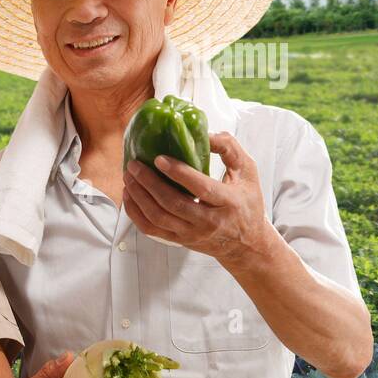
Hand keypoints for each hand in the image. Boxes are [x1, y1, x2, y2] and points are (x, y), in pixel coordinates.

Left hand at [123, 133, 277, 269]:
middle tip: (134, 165)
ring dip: (139, 196)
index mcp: (229, 202)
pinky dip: (136, 213)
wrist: (245, 243)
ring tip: (129, 177)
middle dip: (149, 183)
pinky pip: (151, 230)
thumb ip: (230, 149)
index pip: (201, 188)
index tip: (159, 159)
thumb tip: (206, 134)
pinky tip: (130, 196)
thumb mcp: (248, 173)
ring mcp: (192, 234)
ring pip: (158, 217)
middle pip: (173, 204)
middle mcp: (210, 222)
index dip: (179, 173)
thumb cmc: (246, 203)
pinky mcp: (180, 241)